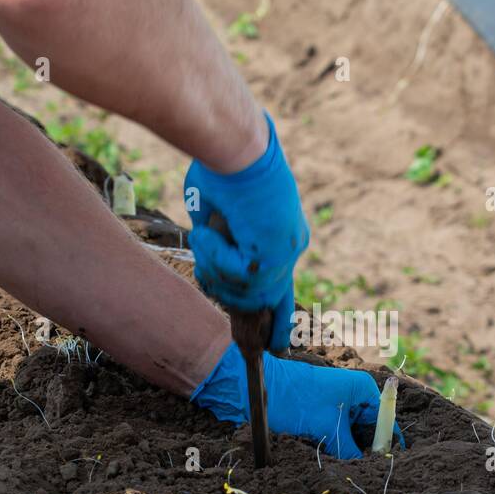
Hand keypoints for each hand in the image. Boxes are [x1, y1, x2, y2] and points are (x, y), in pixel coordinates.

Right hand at [184, 112, 307, 350]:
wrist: (233, 146)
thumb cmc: (222, 167)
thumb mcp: (220, 217)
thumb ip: (223, 247)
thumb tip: (215, 276)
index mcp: (284, 238)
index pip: (283, 290)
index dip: (277, 321)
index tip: (276, 347)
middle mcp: (291, 247)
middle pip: (258, 299)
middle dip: (224, 289)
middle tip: (203, 250)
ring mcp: (285, 252)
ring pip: (241, 289)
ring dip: (212, 263)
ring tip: (206, 228)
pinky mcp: (273, 252)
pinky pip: (235, 274)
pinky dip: (213, 253)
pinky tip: (211, 227)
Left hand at [191, 343, 401, 458]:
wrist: (258, 390)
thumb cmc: (296, 401)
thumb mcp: (327, 429)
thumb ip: (350, 450)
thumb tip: (365, 469)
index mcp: (363, 389)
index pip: (385, 420)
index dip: (387, 444)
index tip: (389, 466)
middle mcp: (354, 394)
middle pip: (370, 428)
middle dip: (367, 450)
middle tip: (367, 473)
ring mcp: (338, 404)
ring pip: (352, 434)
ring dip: (349, 451)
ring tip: (349, 468)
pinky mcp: (324, 414)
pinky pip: (337, 434)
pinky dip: (336, 446)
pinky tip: (332, 458)